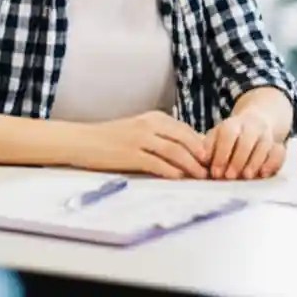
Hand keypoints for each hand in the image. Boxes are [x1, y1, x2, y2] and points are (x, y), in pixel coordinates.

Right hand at [71, 111, 208, 179]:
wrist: (82, 141)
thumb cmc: (111, 139)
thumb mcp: (139, 130)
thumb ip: (160, 137)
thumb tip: (186, 152)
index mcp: (155, 118)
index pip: (186, 131)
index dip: (202, 145)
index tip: (214, 159)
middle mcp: (150, 125)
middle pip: (185, 140)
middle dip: (202, 156)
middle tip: (214, 169)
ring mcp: (140, 139)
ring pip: (175, 151)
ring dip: (191, 165)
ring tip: (202, 176)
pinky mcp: (131, 154)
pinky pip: (157, 163)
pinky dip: (171, 171)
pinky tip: (180, 178)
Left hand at [204, 111, 285, 179]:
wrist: (254, 123)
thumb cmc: (228, 137)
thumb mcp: (215, 137)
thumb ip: (208, 148)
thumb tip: (201, 160)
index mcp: (232, 124)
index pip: (228, 134)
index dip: (222, 154)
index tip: (215, 172)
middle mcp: (251, 127)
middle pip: (247, 140)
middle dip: (238, 160)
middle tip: (230, 177)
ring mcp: (266, 135)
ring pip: (264, 145)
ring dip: (255, 162)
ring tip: (247, 177)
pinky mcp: (277, 145)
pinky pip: (279, 152)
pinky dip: (273, 163)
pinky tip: (264, 174)